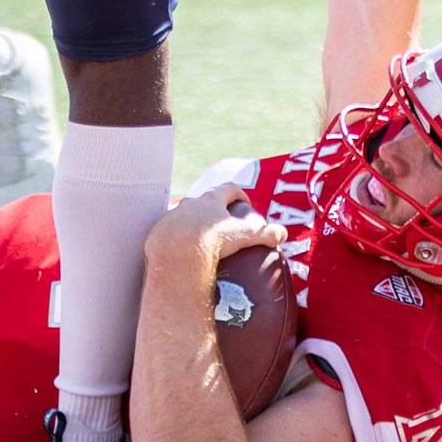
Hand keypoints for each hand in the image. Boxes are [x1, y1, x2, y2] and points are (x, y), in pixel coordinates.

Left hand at [147, 184, 286, 264]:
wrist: (177, 252)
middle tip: (222, 223)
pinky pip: (169, 232)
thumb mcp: (243, 236)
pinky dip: (177, 239)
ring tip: (200, 239)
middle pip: (204, 201)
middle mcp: (190, 204)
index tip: (244, 203)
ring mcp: (173, 216)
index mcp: (211, 201)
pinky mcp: (159, 231)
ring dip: (192, 223)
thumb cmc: (212, 241)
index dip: (238, 194)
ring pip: (184, 215)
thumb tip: (282, 234)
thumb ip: (264, 234)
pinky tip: (181, 252)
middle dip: (213, 209)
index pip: (228, 189)